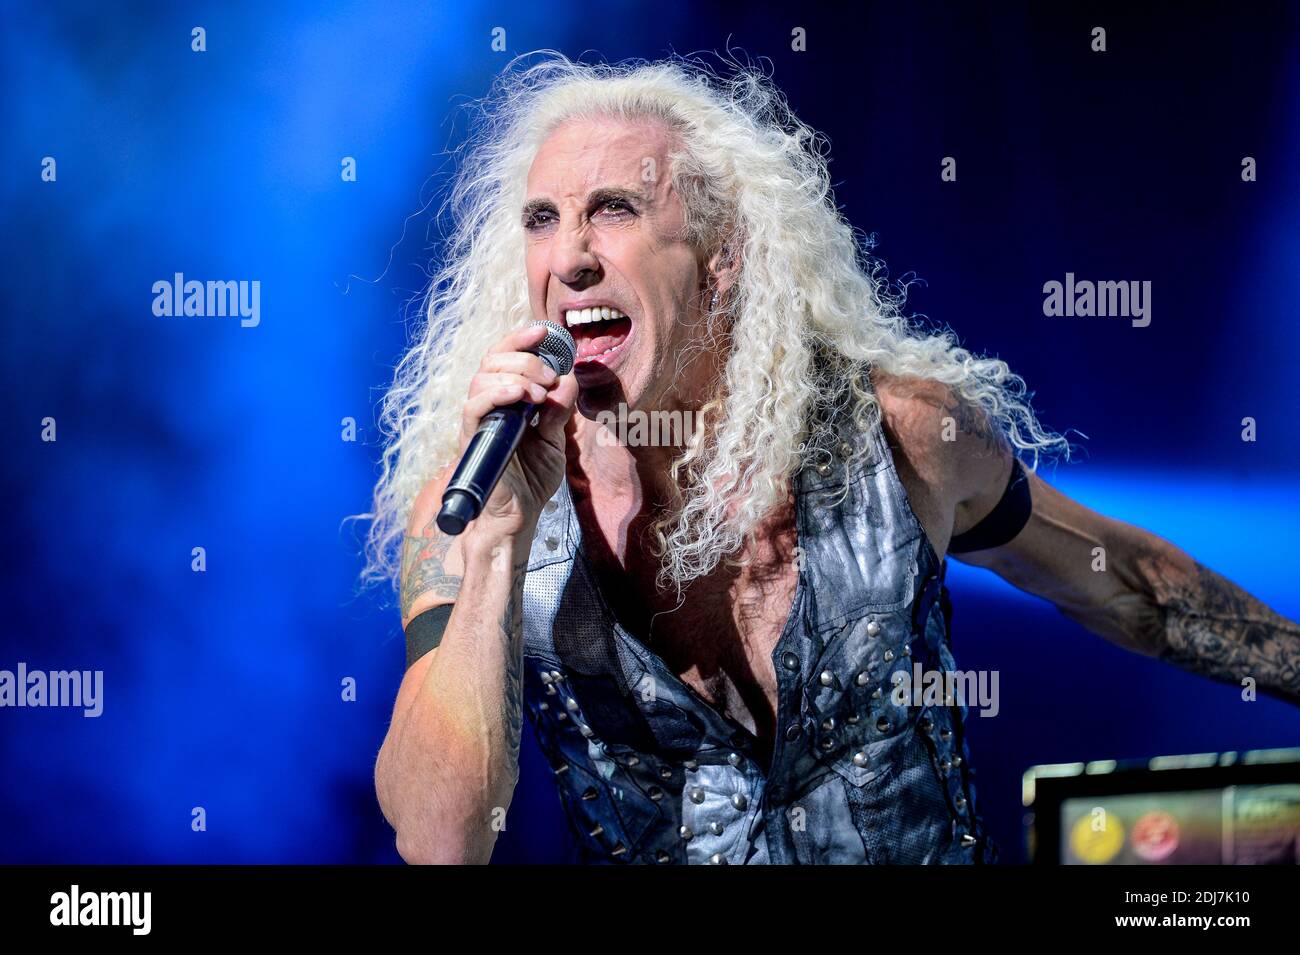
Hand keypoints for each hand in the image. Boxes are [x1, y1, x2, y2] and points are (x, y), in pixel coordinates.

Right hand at [457, 323, 577, 539]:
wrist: (518, 516)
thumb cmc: (532, 480)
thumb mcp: (555, 440)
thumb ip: (559, 411)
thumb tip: (567, 379)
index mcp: (507, 400)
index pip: (504, 357)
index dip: (520, 339)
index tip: (544, 331)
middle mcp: (488, 405)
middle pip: (493, 360)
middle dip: (525, 359)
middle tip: (549, 376)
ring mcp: (478, 420)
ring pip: (483, 377)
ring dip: (515, 375)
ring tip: (539, 391)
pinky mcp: (472, 438)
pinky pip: (475, 405)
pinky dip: (498, 393)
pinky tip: (522, 396)